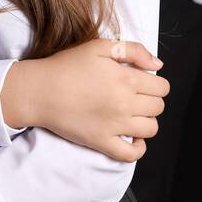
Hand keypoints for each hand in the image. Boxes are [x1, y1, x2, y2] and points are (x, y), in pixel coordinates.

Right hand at [1, 38, 167, 162]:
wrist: (39, 91)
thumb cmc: (67, 66)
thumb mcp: (100, 46)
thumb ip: (133, 50)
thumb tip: (158, 65)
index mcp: (127, 79)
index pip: (162, 87)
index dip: (155, 84)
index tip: (142, 82)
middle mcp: (125, 104)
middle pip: (158, 107)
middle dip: (151, 100)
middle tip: (135, 96)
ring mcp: (115, 125)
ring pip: (151, 129)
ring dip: (147, 121)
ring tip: (133, 114)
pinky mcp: (102, 141)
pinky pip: (131, 154)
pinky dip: (138, 149)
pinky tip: (133, 138)